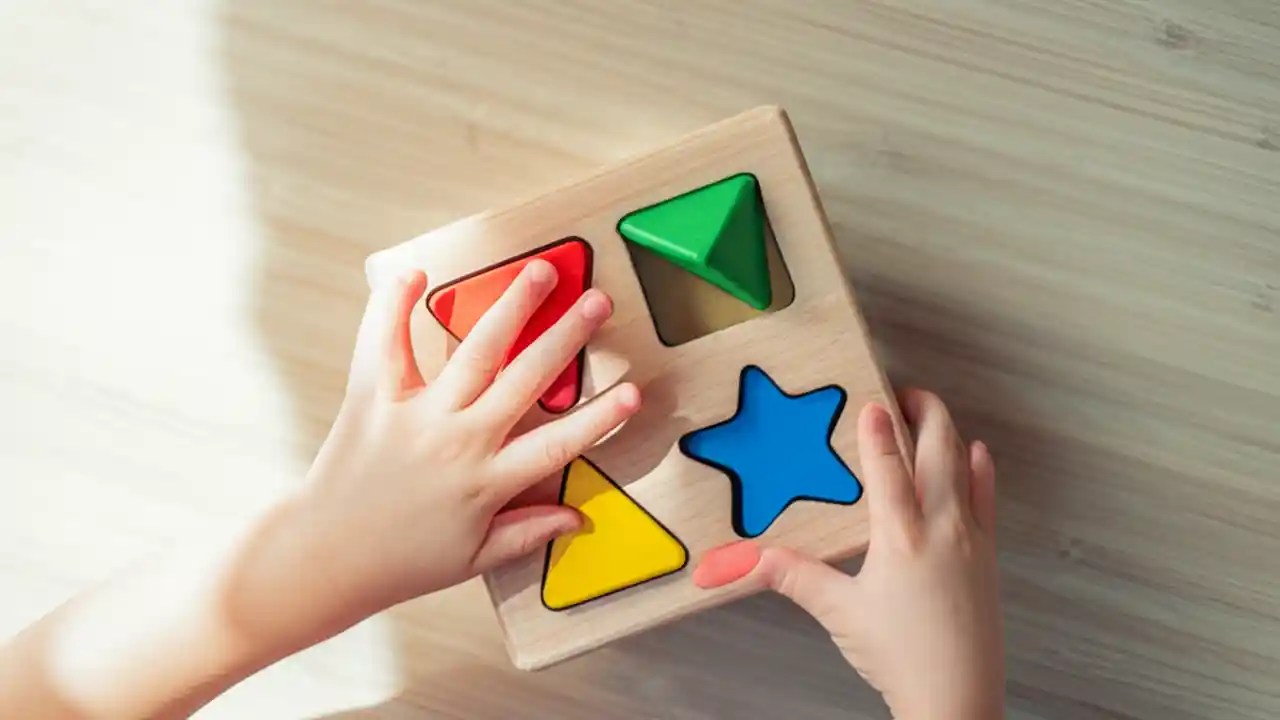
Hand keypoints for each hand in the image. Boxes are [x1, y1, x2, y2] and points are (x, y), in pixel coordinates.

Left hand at [282, 261, 640, 632]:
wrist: (323, 556)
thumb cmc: (400, 561)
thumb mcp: (472, 559)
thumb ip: (526, 534)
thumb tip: (576, 518)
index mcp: (486, 482)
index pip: (557, 444)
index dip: (599, 418)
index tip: (633, 392)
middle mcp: (458, 440)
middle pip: (526, 379)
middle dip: (567, 337)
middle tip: (597, 302)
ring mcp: (416, 414)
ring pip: (475, 350)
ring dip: (512, 307)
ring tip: (539, 271)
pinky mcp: (373, 398)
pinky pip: (384, 344)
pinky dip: (395, 307)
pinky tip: (414, 274)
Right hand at [693, 391, 1001, 719]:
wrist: (956, 697)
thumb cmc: (900, 656)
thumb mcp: (839, 613)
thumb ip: (793, 577)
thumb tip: (747, 559)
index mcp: (901, 536)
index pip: (888, 465)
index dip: (877, 429)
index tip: (870, 401)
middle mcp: (941, 526)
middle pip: (938, 450)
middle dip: (924, 413)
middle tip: (904, 394)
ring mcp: (971, 538)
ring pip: (965, 467)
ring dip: (948, 434)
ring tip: (931, 415)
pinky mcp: (988, 556)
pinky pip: (988, 497)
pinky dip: (981, 469)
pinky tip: (978, 455)